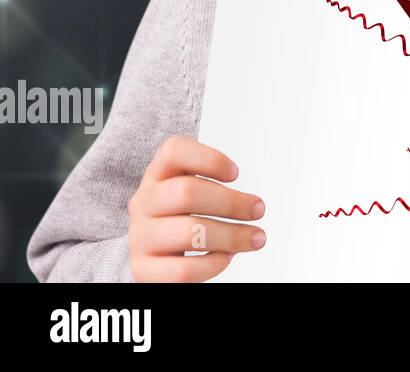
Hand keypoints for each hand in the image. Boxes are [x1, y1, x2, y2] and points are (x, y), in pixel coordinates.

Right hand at [127, 135, 265, 281]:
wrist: (149, 256)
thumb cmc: (179, 217)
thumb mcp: (190, 190)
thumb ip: (212, 184)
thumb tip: (252, 205)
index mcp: (157, 175)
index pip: (173, 151)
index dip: (209, 158)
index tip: (235, 173)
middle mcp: (143, 203)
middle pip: (186, 193)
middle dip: (231, 202)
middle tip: (258, 209)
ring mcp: (139, 237)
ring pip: (189, 233)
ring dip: (232, 236)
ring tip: (256, 238)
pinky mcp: (143, 270)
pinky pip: (183, 270)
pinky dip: (214, 263)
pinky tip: (227, 256)